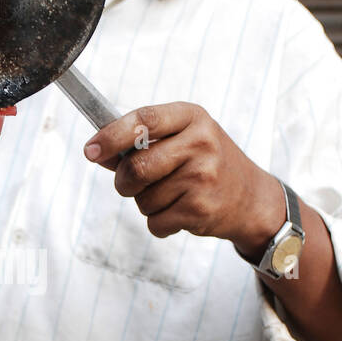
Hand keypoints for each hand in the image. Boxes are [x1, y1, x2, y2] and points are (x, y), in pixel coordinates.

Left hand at [83, 102, 284, 255]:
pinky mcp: (200, 209)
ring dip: (147, 204)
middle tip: (131, 183)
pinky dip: (159, 223)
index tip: (90, 150)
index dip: (112, 136)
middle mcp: (201, 143)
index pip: (144, 120)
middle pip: (136, 167)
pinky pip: (155, 222)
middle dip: (124, 181)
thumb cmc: (206, 164)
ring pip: (143, 199)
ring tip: (173, 196)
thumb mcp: (182, 139)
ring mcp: (203, 176)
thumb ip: (140, 143)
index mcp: (192, 117)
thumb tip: (96, 151)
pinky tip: (180, 212)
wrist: (251, 198)